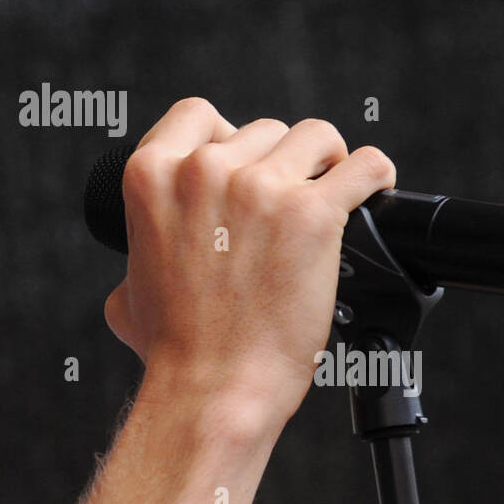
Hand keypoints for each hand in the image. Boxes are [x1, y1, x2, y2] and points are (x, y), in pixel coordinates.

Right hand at [103, 97, 395, 423]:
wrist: (211, 389)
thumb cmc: (173, 350)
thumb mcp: (128, 291)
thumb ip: (133, 263)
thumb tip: (133, 280)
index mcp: (152, 175)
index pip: (198, 114)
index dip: (228, 135)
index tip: (246, 162)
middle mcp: (204, 170)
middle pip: (264, 130)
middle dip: (280, 163)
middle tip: (289, 205)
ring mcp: (259, 188)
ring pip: (315, 137)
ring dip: (326, 164)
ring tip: (331, 194)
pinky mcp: (312, 214)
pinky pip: (365, 165)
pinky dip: (375, 174)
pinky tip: (374, 190)